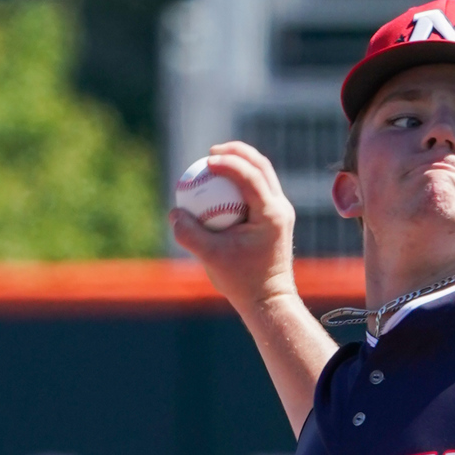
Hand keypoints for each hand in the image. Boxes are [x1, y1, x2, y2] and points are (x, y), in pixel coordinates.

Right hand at [170, 142, 298, 317]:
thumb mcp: (211, 258)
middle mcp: (280, 209)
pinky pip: (258, 191)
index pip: (251, 175)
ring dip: (240, 164)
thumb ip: (189, 234)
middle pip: (261, 165)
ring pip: (262, 175)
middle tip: (211, 152)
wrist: (269, 301)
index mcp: (271, 214)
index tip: (206, 161)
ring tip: (214, 163)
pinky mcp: (276, 219)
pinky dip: (240, 182)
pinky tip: (220, 187)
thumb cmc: (242, 282)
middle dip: (236, 152)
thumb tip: (174, 212)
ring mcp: (281, 213)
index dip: (228, 162)